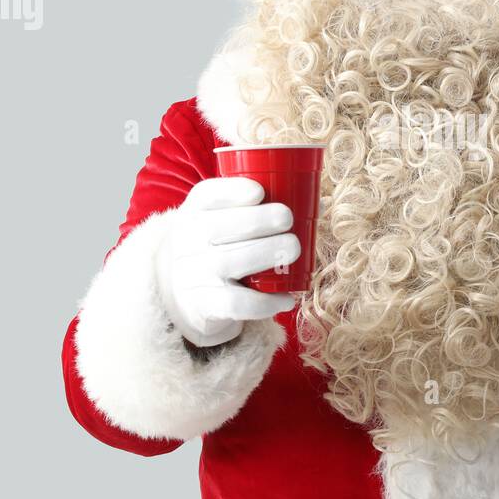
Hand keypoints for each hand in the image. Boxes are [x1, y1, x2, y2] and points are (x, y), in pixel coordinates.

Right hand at [154, 177, 300, 347]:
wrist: (179, 296)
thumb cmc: (215, 248)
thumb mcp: (219, 221)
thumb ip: (256, 209)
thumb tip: (318, 202)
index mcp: (194, 212)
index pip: (206, 196)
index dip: (232, 192)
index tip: (260, 191)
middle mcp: (188, 242)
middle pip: (220, 227)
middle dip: (260, 220)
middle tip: (288, 219)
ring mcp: (195, 275)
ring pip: (231, 261)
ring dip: (268, 252)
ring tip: (294, 248)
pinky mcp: (206, 306)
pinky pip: (238, 303)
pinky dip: (267, 302)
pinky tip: (287, 298)